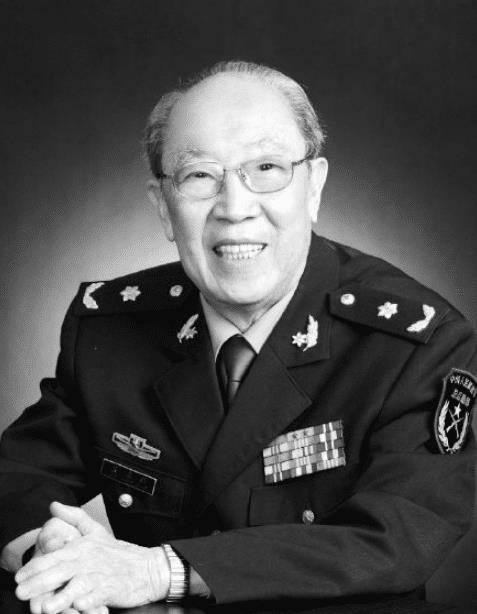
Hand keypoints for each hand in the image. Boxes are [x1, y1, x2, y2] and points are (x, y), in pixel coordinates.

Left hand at [15, 502, 169, 612]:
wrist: (147, 567)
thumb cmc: (118, 553)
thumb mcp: (96, 530)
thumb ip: (74, 517)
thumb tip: (54, 505)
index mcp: (82, 547)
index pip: (54, 556)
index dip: (35, 567)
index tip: (19, 576)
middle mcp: (89, 561)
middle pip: (61, 571)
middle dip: (39, 583)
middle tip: (21, 592)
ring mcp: (100, 576)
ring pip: (77, 586)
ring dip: (62, 596)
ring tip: (47, 606)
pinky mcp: (112, 589)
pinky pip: (98, 596)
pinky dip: (89, 602)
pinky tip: (80, 605)